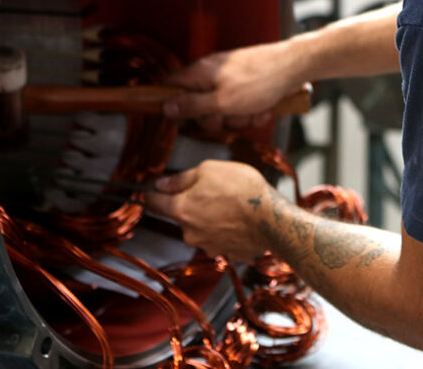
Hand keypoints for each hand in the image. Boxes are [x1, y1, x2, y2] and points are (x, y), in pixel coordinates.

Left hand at [144, 160, 269, 261]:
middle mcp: (189, 232)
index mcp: (181, 209)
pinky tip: (238, 219)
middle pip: (179, 215)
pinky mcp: (225, 253)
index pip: (152, 203)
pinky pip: (218, 239)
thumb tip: (163, 183)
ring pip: (199, 228)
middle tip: (211, 191)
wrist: (272, 219)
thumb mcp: (210, 169)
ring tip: (230, 205)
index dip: (150, 193)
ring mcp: (207, 246)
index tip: (151, 189)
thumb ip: (182, 178)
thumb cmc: (243, 190)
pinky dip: (224, 230)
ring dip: (208, 218)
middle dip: (190, 204)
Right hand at [162, 41, 304, 131]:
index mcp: (200, 73)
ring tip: (254, 110)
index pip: (170, 87)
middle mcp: (211, 74)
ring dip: (241, 117)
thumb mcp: (222, 101)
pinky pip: (243, 107)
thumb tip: (166, 107)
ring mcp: (230, 80)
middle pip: (199, 107)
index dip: (173, 106)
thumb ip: (192, 105)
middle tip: (231, 115)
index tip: (184, 121)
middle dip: (218, 118)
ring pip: (224, 111)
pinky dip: (254, 112)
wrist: (294, 67)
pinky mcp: (246, 86)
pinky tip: (265, 108)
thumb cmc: (260, 81)